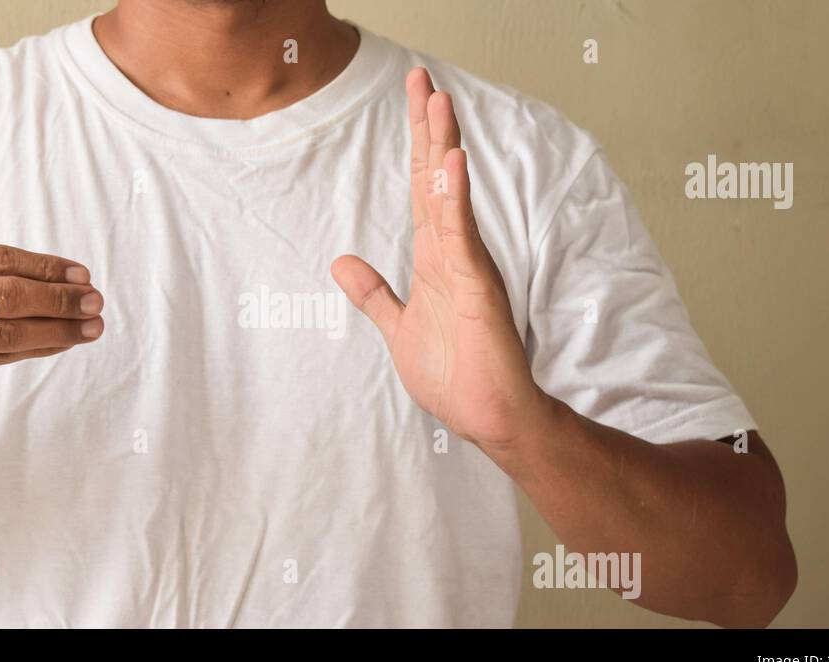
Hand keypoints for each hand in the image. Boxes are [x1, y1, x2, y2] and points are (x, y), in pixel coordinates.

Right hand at [0, 230, 103, 408]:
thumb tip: (72, 280)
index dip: (46, 268)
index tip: (84, 275)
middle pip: (4, 295)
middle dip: (58, 299)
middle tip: (95, 302)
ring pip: (6, 332)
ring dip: (58, 330)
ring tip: (91, 327)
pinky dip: (38, 349)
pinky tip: (62, 343)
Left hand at [332, 67, 549, 450]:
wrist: (487, 415)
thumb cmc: (454, 373)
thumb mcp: (399, 327)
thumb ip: (374, 293)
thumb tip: (340, 263)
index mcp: (435, 256)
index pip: (422, 187)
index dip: (416, 143)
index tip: (415, 99)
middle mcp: (453, 251)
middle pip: (437, 178)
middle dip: (428, 128)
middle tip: (423, 79)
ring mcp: (467, 266)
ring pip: (451, 196)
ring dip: (443, 148)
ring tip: (439, 103)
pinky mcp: (477, 288)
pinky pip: (462, 236)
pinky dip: (456, 198)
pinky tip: (451, 164)